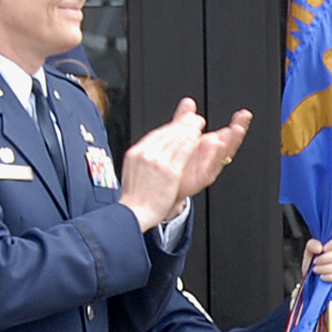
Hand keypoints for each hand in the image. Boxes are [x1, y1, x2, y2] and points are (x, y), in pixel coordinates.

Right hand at [118, 101, 205, 231]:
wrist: (133, 213)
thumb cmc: (135, 200)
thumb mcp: (132, 174)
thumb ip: (142, 162)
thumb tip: (146, 157)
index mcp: (135, 154)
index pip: (154, 136)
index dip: (169, 128)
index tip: (179, 124)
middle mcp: (145, 154)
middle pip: (166, 134)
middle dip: (181, 124)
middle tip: (193, 118)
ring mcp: (157, 161)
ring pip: (176, 140)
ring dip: (188, 129)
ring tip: (198, 123)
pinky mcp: (169, 170)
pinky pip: (182, 152)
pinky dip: (191, 142)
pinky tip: (198, 137)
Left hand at [176, 100, 252, 201]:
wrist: (167, 184)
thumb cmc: (177, 163)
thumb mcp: (181, 136)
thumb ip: (185, 118)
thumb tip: (189, 102)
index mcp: (208, 145)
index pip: (227, 133)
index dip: (237, 123)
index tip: (243, 115)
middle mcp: (211, 156)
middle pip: (230, 143)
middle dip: (237, 132)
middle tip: (243, 122)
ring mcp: (208, 166)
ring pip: (223, 153)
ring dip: (231, 142)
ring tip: (236, 130)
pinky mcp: (202, 177)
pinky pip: (211, 166)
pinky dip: (216, 156)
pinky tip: (218, 145)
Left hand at [301, 234, 331, 289]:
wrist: (312, 284)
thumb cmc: (314, 266)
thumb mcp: (309, 253)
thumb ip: (312, 245)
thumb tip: (319, 248)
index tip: (323, 249)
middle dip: (326, 258)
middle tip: (315, 262)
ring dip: (326, 268)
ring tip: (316, 270)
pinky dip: (330, 277)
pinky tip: (322, 277)